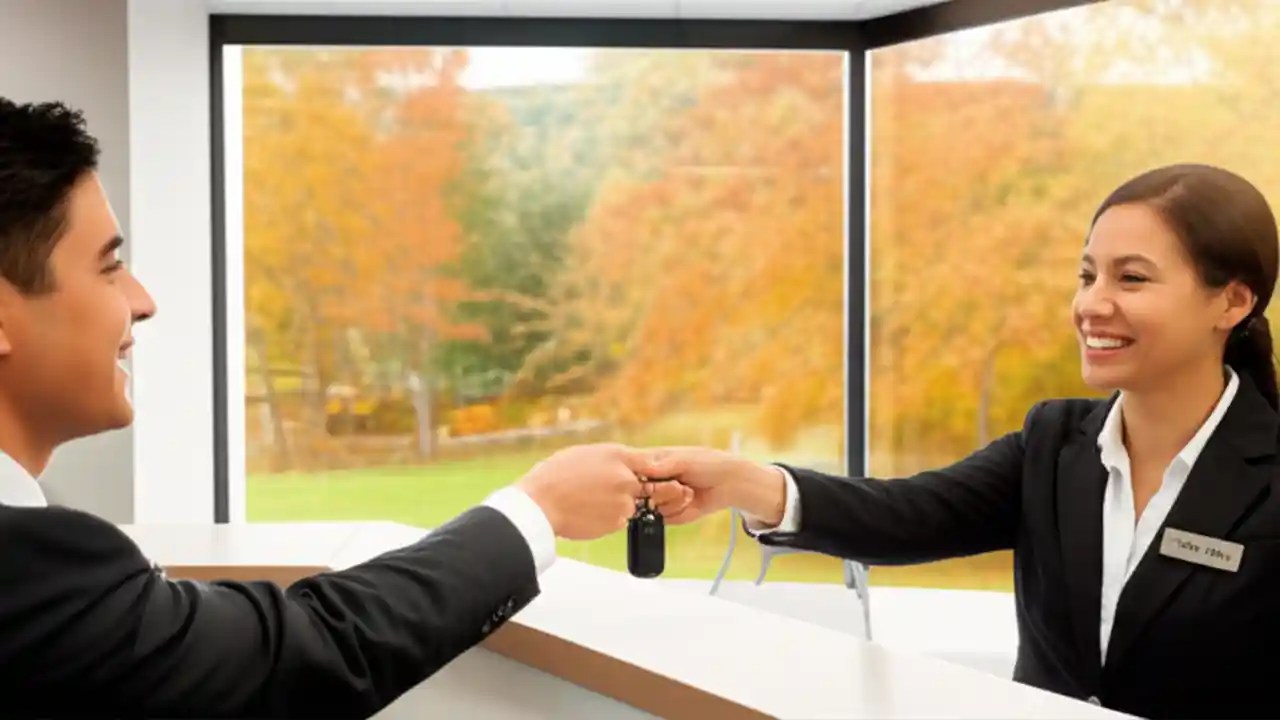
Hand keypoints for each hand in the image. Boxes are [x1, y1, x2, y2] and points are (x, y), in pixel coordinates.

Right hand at [517, 443, 693, 539]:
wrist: (541, 504)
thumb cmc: (558, 474)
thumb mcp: (590, 452)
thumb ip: (618, 457)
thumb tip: (638, 464)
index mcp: (620, 459)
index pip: (651, 464)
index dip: (653, 470)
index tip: (652, 476)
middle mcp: (627, 482)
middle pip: (643, 487)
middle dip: (633, 490)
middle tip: (606, 489)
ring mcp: (623, 505)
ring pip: (630, 505)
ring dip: (617, 504)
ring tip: (589, 499)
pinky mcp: (615, 524)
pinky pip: (619, 520)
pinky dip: (608, 517)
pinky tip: (587, 510)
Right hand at [641, 446, 785, 525]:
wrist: (729, 483)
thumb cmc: (708, 463)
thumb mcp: (684, 460)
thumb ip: (662, 465)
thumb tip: (643, 469)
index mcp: (654, 463)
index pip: (634, 472)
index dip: (638, 478)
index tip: (651, 480)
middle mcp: (656, 481)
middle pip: (642, 494)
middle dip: (661, 492)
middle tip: (679, 485)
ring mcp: (663, 498)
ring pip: (654, 508)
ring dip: (674, 502)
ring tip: (690, 492)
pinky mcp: (672, 512)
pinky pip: (665, 518)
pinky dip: (679, 511)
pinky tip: (691, 502)